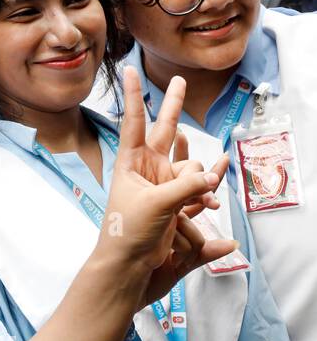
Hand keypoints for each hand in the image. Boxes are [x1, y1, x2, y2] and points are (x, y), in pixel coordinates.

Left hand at [95, 68, 236, 308]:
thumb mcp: (155, 205)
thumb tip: (211, 176)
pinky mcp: (177, 205)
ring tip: (205, 192)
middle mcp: (147, 170)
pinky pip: (199, 189)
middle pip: (165, 131)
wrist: (129, 268)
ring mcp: (164, 187)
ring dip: (201, 176)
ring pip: (191, 167)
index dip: (134, 97)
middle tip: (180, 82)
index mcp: (130, 164)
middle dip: (174, 107)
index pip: (134, 122)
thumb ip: (185, 187)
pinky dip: (207, 191)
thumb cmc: (127, 233)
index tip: (129, 71)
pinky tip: (213, 196)